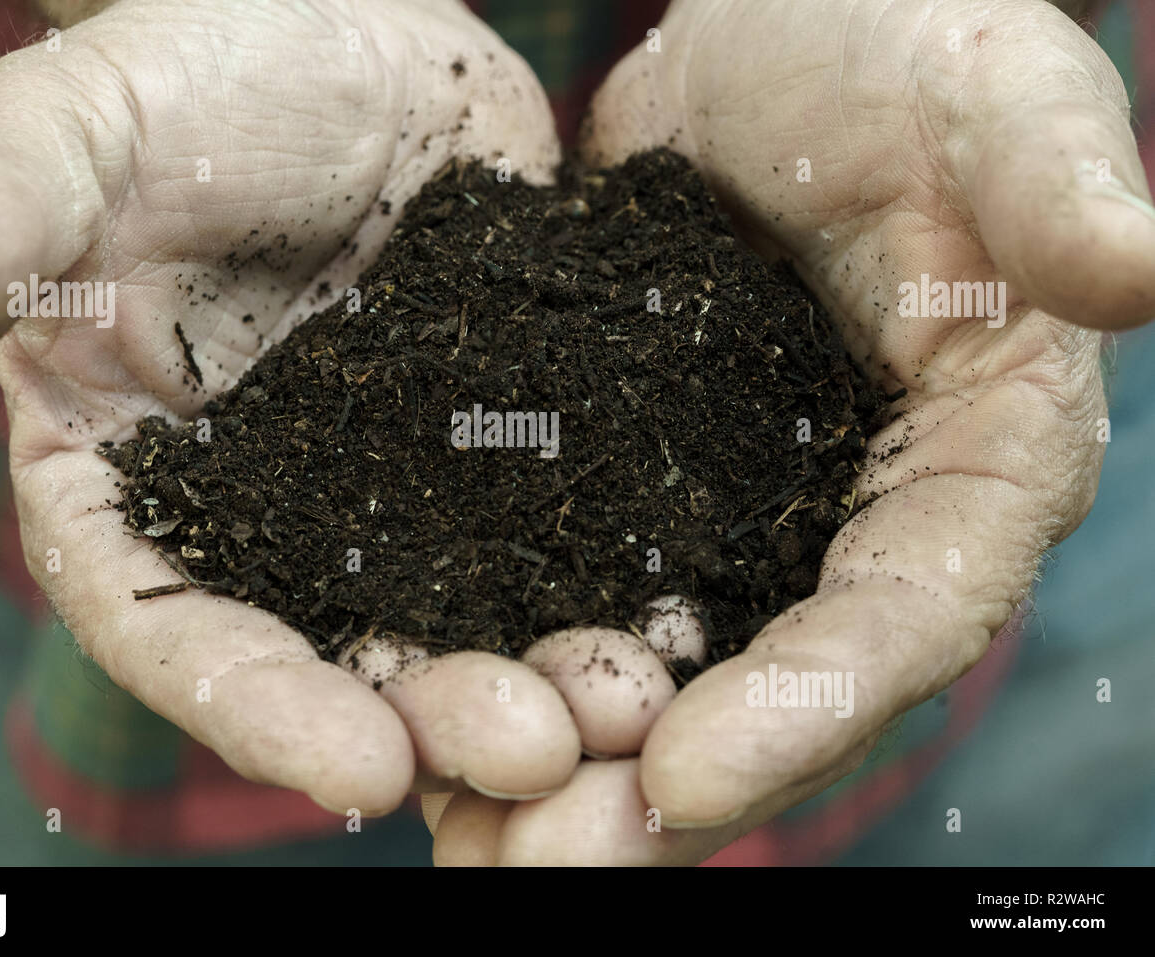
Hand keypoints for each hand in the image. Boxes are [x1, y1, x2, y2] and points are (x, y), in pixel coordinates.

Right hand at [0, 0, 591, 815]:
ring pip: (462, 612)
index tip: (359, 769)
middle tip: (531, 752)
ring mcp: (394, 485)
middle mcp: (270, 511)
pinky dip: (612, 582)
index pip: (176, 618)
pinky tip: (685, 618)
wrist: (347, 29)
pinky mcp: (500, 442)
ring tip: (623, 708)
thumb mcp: (77, 139)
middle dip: (429, 713)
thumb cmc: (190, 70)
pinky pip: (561, 527)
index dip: (254, 702)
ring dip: (538, 676)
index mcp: (141, 476)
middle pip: (338, 649)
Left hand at [424, 0, 1147, 863]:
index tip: (684, 783)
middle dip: (648, 792)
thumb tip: (1143, 263)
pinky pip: (554, 593)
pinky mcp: (616, 485)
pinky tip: (401, 723)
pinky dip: (489, 662)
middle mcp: (841, 528)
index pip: (901, 618)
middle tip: (528, 868)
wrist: (765, 47)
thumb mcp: (984, 91)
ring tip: (457, 842)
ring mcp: (721, 519)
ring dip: (552, 767)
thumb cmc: (898, 55)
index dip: (806, 709)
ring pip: (647, 674)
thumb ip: (1052, 179)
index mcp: (967, 467)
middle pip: (761, 694)